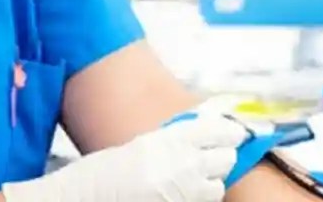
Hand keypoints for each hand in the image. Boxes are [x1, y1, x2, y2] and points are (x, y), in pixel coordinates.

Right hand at [1, 112, 246, 201]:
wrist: (86, 197)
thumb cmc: (106, 172)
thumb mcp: (143, 145)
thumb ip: (175, 139)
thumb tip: (205, 132)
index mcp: (170, 139)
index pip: (219, 128)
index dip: (232, 131)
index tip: (237, 132)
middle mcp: (182, 164)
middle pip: (226, 158)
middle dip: (221, 158)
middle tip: (211, 157)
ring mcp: (184, 191)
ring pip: (218, 185)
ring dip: (210, 182)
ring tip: (189, 181)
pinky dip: (198, 198)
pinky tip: (181, 194)